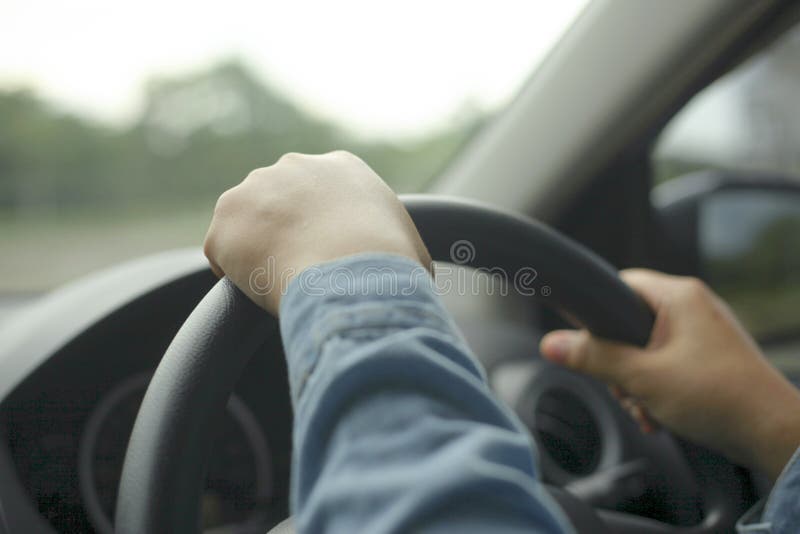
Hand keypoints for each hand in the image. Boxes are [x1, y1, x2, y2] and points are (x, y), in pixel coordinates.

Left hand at [203, 151, 431, 314]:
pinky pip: (224, 255)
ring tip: (282, 284)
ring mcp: (254, 191)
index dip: (320, 226)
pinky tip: (261, 292)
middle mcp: (293, 166)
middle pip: (279, 201)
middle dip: (285, 232)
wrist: (355, 273)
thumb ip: (396, 247)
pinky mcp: (225, 223)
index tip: (325, 253)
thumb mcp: (409, 245)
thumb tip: (405, 275)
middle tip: (302, 270)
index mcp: (340, 167)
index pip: (319, 193)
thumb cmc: (392, 265)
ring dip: (258, 250)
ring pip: (247, 224)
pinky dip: (237, 277)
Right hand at [540, 269, 799, 480]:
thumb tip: (552, 343)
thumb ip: (594, 357)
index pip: (619, 283)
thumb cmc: (721, 399)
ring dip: (636, 382)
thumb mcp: (643, 378)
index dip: (596, 311)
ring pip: (644, 348)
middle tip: (625, 386)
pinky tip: (659, 413)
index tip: (582, 336)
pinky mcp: (708, 357)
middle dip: (618, 362)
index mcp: (679, 297)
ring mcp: (702, 332)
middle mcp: (692, 307)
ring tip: (647, 406)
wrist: (774, 434)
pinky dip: (656, 388)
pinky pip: (666, 363)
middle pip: (627, 322)